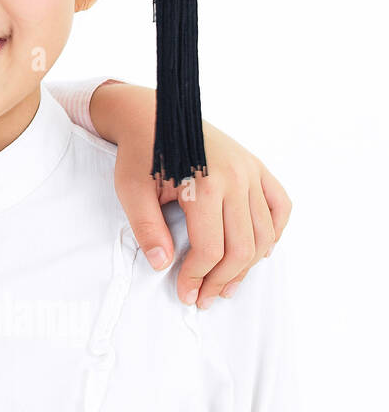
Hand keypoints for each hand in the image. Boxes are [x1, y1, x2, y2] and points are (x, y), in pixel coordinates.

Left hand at [92, 82, 291, 308]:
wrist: (154, 113)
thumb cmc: (140, 152)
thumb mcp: (131, 190)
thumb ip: (146, 228)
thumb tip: (162, 265)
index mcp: (204, 184)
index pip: (210, 249)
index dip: (197, 278)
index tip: (185, 294)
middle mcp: (236, 179)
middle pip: (242, 248)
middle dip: (222, 280)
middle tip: (205, 298)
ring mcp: (251, 172)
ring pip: (264, 234)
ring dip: (248, 266)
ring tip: (227, 285)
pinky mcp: (257, 166)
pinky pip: (280, 206)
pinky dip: (274, 233)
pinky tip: (258, 252)